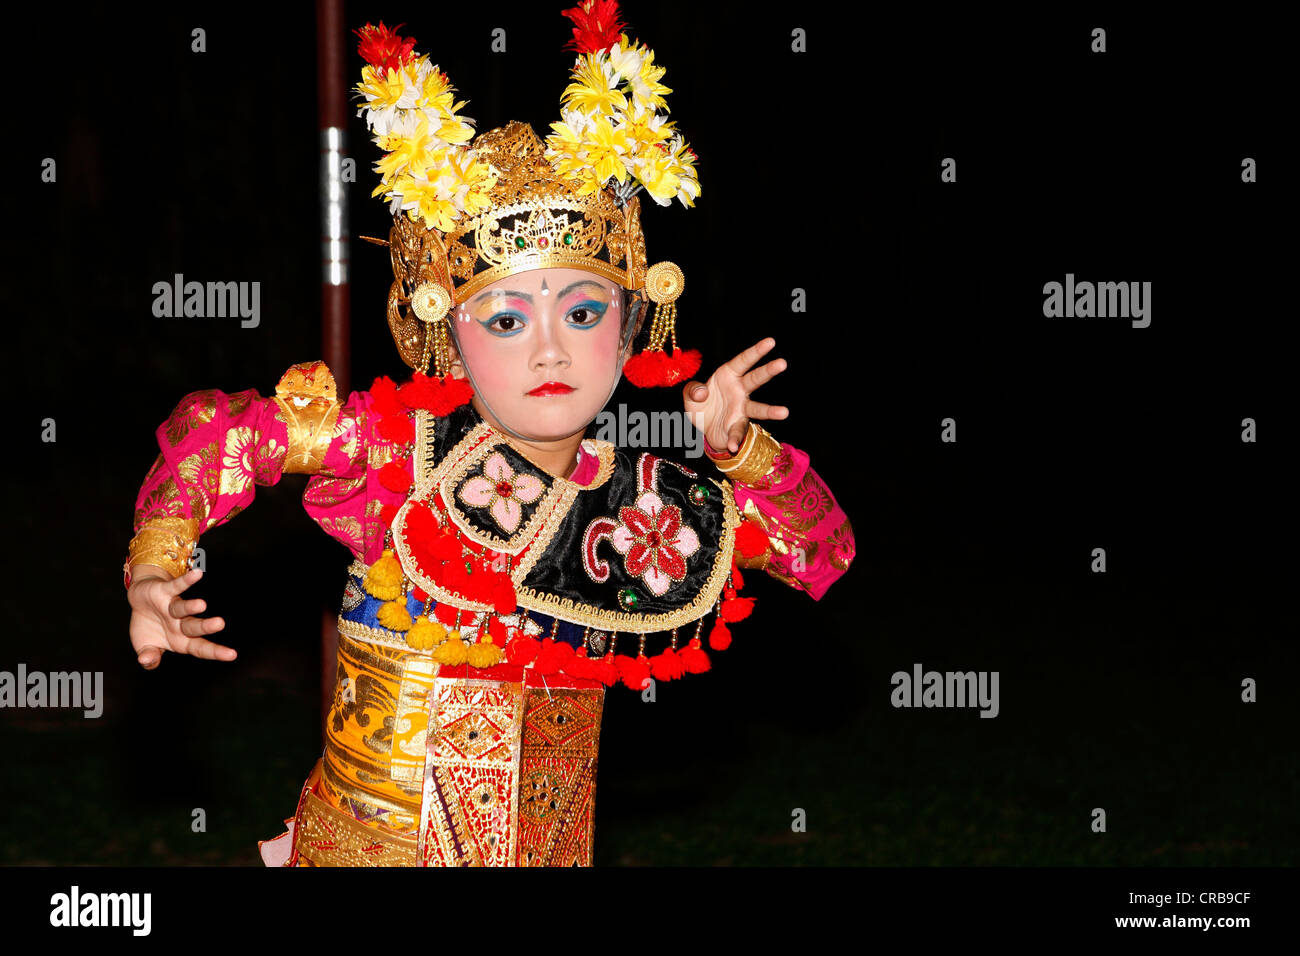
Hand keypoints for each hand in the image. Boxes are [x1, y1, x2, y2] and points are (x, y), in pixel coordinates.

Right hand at [128, 567, 234, 669]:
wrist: (140, 600)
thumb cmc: (148, 627)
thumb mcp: (144, 646)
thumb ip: (149, 656)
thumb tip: (146, 660)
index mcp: (181, 640)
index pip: (200, 648)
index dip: (214, 652)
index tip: (232, 655)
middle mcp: (180, 624)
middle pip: (194, 627)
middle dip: (205, 626)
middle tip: (220, 623)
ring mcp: (173, 607)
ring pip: (182, 608)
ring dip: (190, 606)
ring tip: (201, 605)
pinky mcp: (165, 591)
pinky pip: (176, 586)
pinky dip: (185, 581)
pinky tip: (197, 574)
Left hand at [682, 337, 789, 454]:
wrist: (703, 429)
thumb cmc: (701, 405)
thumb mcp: (690, 395)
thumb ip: (692, 390)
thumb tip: (701, 393)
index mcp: (728, 376)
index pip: (743, 360)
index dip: (756, 351)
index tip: (770, 342)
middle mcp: (739, 391)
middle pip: (755, 379)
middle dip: (768, 371)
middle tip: (782, 363)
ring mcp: (741, 409)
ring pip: (757, 408)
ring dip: (770, 411)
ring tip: (784, 412)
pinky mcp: (736, 427)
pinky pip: (736, 433)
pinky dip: (733, 439)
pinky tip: (732, 445)